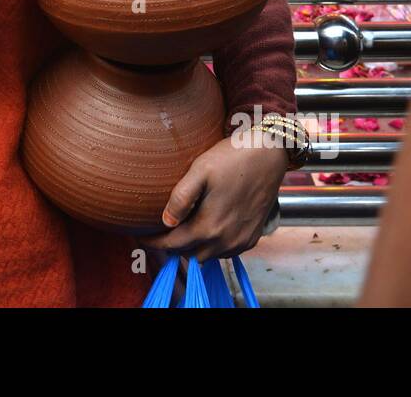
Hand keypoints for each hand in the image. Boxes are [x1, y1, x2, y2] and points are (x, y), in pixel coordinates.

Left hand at [141, 133, 287, 260]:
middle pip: (188, 255)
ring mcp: (241, 241)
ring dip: (192, 247)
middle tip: (159, 231)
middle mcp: (226, 240)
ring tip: (180, 229)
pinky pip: (225, 252)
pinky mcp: (252, 237)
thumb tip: (166, 222)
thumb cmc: (233, 157)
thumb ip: (180, 198)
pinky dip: (211, 246)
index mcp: (209, 227)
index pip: (172, 245)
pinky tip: (205, 228)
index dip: (153, 243)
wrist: (269, 153)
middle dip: (171, 247)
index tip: (141, 237)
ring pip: (207, 256)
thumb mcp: (200, 170)